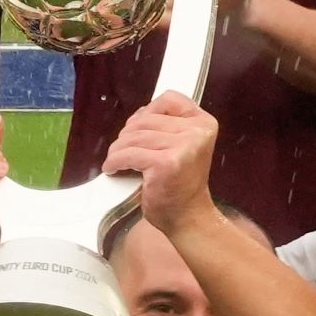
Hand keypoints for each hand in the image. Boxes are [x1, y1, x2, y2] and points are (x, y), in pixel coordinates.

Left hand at [102, 90, 219, 228]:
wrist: (187, 216)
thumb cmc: (180, 184)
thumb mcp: (183, 146)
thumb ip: (167, 126)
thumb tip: (138, 116)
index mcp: (203, 123)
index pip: (170, 99)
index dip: (148, 110)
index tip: (137, 126)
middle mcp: (197, 132)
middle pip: (146, 118)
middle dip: (127, 134)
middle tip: (123, 149)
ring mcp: (183, 147)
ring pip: (134, 136)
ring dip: (118, 149)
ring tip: (116, 160)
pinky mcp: (166, 163)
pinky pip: (129, 154)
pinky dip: (115, 161)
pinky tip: (112, 168)